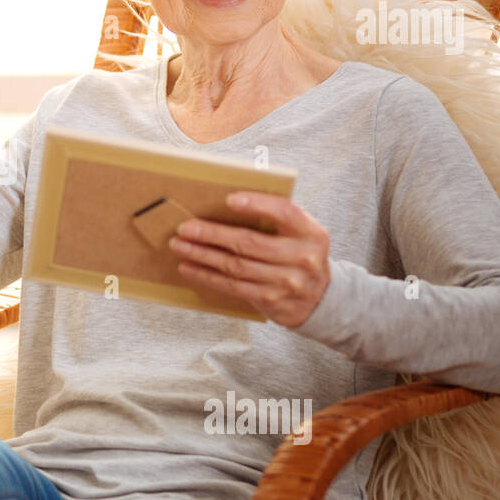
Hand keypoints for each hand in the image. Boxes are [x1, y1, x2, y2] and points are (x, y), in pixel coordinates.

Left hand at [168, 192, 330, 327]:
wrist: (321, 300)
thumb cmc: (300, 256)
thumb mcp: (302, 234)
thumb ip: (279, 219)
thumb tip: (230, 203)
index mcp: (311, 233)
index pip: (285, 213)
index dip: (257, 205)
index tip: (230, 199)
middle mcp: (301, 258)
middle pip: (249, 243)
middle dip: (212, 234)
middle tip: (185, 227)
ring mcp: (286, 282)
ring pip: (236, 266)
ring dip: (202, 255)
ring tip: (179, 245)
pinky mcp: (270, 301)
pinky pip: (232, 286)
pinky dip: (207, 276)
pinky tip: (189, 267)